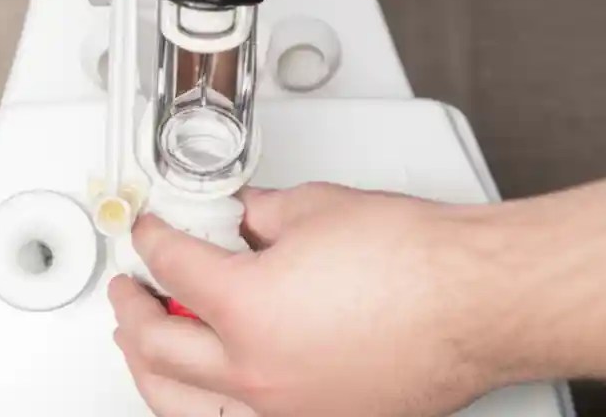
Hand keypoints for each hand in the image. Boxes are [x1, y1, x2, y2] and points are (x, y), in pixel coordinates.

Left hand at [109, 184, 518, 416]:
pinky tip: (205, 391)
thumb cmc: (417, 261)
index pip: (172, 265)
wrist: (477, 301)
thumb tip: (242, 218)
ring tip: (144, 347)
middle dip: (132, 311)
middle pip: (157, 345)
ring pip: (182, 405)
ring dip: (151, 371)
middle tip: (128, 290)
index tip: (149, 232)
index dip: (151, 239)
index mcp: (245, 306)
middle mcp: (254, 369)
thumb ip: (261, 215)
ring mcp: (284, 409)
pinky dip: (204, 405)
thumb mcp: (316, 209)